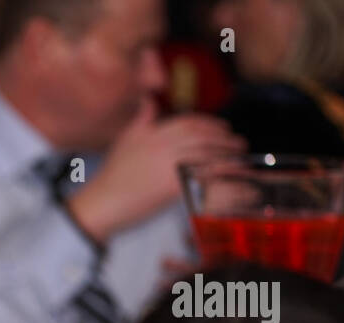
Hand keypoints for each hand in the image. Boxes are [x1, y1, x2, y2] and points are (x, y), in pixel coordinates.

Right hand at [67, 97, 245, 243]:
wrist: (104, 202)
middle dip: (224, 140)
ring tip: (240, 160)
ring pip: (206, 156)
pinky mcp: (173, 186)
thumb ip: (141, 119)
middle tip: (239, 144)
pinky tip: (230, 178)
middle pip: (203, 138)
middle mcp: (164, 146)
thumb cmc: (112, 175)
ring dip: (227, 157)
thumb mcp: (125, 140)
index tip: (223, 129)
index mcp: (154, 133)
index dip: (210, 124)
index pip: (189, 123)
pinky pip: (202, 178)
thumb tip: (149, 99)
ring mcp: (169, 165)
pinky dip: (219, 177)